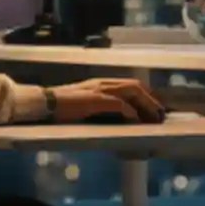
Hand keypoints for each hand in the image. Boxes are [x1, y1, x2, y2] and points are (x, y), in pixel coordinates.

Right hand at [49, 78, 165, 123]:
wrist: (43, 104)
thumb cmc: (59, 108)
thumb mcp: (83, 106)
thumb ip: (98, 109)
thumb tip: (114, 122)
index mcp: (99, 84)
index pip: (129, 85)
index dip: (144, 96)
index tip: (154, 108)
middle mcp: (102, 83)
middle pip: (135, 86)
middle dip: (150, 100)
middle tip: (160, 114)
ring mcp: (99, 89)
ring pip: (131, 92)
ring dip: (146, 105)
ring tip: (155, 118)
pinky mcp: (95, 99)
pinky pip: (120, 104)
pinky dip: (131, 112)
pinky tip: (136, 122)